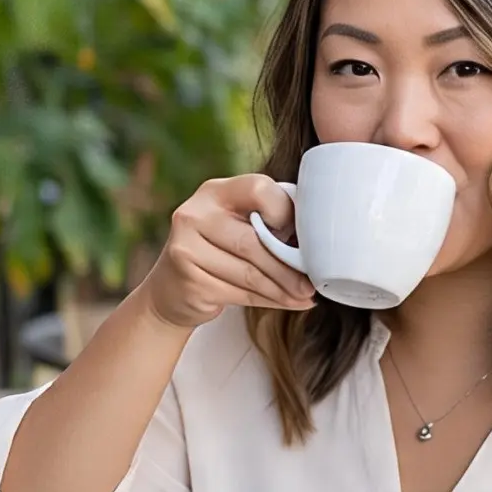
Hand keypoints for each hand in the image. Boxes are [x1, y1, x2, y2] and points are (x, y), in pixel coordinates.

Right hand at [142, 174, 316, 328]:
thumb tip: (320, 244)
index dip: (285, 212)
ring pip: (249, 272)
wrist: (171, 289)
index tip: (303, 236)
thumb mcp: (238, 226)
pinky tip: (288, 302)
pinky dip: (269, 300)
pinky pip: (239, 292)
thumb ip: (268, 224)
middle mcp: (195, 212)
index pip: (259, 189)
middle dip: (289, 266)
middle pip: (254, 241)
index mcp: (215, 191)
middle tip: (313, 284)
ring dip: (283, 288)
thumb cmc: (219, 252)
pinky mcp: (187, 278)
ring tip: (306, 296)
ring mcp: (185, 245)